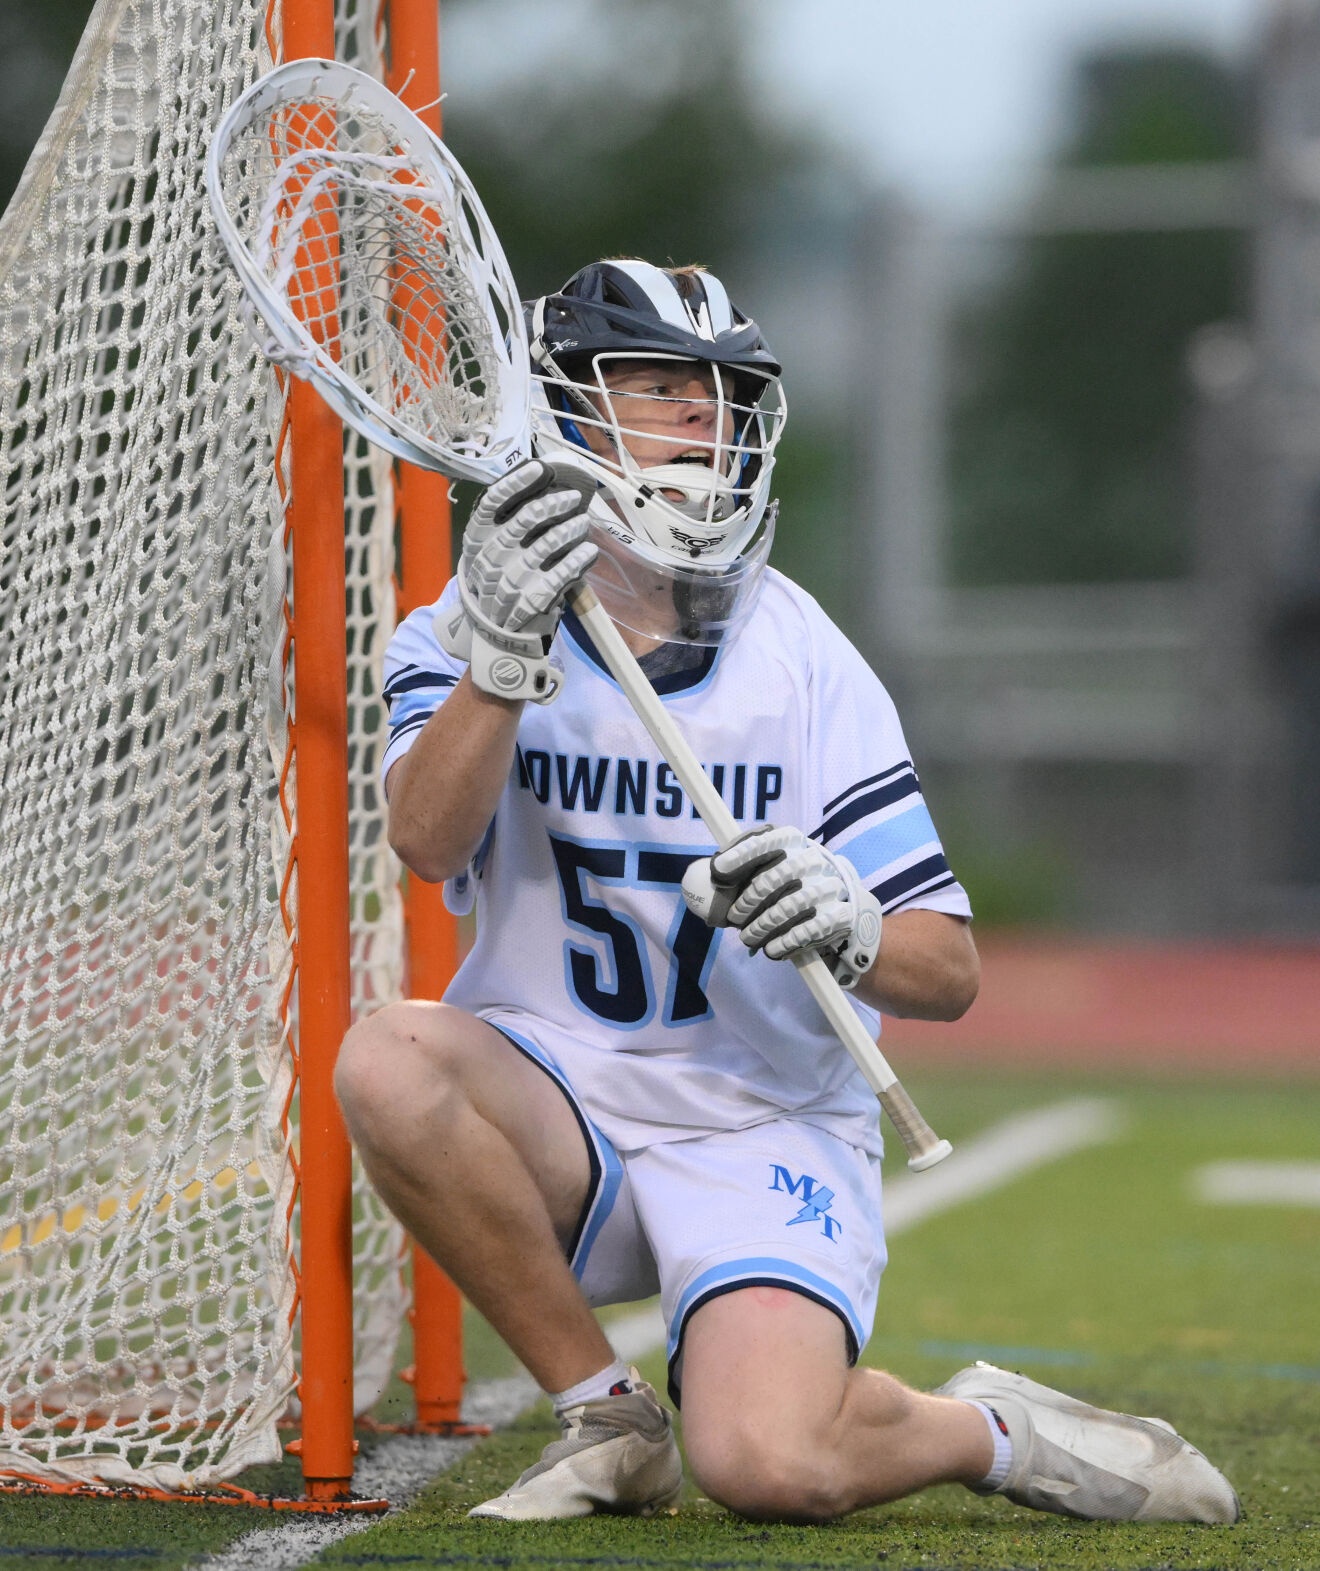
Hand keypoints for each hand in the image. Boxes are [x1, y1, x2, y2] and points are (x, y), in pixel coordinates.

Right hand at [436, 459, 597, 703]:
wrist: (496, 636)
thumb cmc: (499, 584)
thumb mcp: (491, 554)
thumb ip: (510, 527)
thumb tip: (547, 489)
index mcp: (477, 540)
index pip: (493, 502)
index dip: (517, 482)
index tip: (540, 469)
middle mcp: (490, 558)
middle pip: (525, 519)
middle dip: (554, 503)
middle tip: (573, 498)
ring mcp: (509, 580)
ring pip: (546, 545)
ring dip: (571, 530)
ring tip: (584, 524)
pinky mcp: (529, 602)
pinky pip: (559, 575)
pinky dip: (577, 560)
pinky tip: (588, 551)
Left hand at [681, 825, 882, 990]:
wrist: (837, 906)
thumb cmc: (786, 887)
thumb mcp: (765, 871)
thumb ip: (738, 874)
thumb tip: (702, 882)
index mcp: (792, 841)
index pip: (767, 840)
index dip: (741, 854)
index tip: (717, 871)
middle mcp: (814, 859)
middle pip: (776, 876)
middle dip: (748, 900)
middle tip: (733, 918)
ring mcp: (829, 886)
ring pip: (790, 906)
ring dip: (762, 925)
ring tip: (748, 937)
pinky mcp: (840, 914)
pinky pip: (810, 929)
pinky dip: (785, 941)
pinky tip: (771, 949)